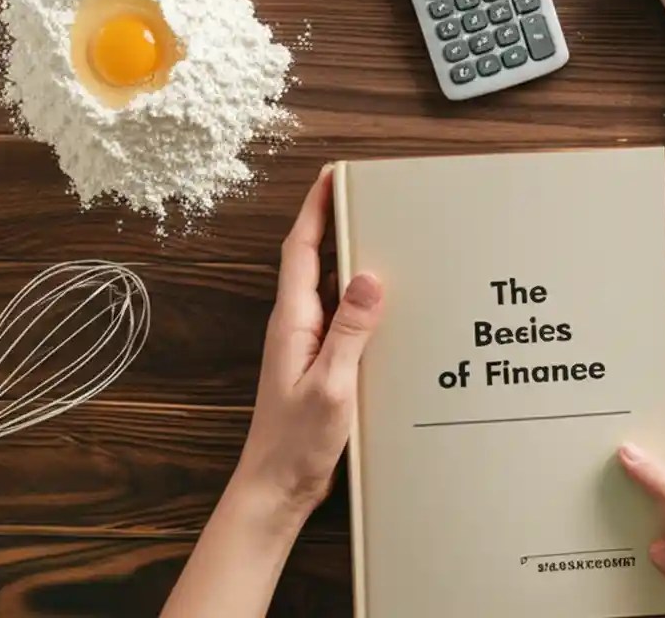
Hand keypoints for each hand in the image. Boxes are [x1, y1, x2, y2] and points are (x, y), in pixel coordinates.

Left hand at [234, 164, 384, 520]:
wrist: (275, 488)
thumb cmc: (294, 444)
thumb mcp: (331, 384)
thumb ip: (350, 331)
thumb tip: (371, 276)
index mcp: (292, 321)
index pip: (302, 249)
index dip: (316, 209)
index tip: (333, 175)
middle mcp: (296, 325)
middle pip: (316, 259)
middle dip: (337, 222)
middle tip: (370, 196)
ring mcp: (307, 344)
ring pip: (331, 288)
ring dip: (352, 259)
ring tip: (385, 237)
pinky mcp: (320, 364)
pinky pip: (342, 318)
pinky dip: (362, 301)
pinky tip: (389, 305)